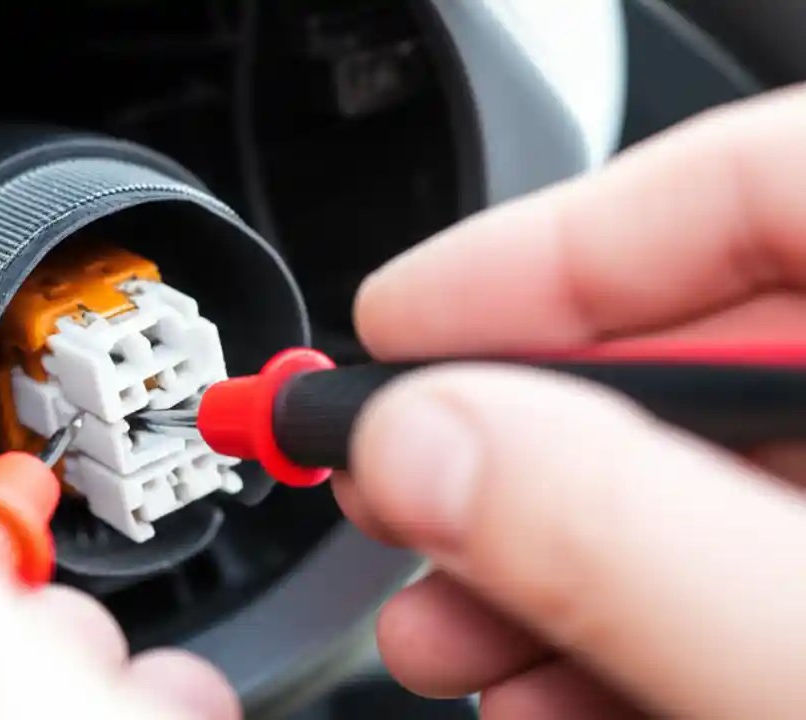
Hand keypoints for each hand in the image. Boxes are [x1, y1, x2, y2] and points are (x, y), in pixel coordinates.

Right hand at [341, 85, 805, 717]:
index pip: (769, 178)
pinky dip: (629, 625)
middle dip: (515, 433)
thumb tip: (423, 444)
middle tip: (392, 482)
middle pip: (709, 343)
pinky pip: (745, 576)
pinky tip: (548, 682)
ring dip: (546, 553)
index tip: (404, 318)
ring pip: (710, 474)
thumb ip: (622, 534)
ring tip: (448, 629)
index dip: (561, 239)